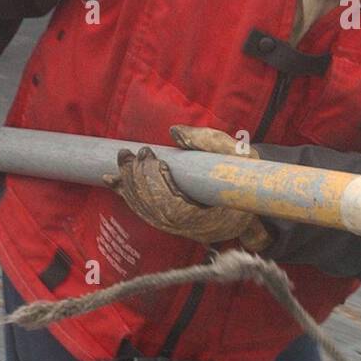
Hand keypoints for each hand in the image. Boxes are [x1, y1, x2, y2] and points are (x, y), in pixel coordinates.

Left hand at [103, 125, 271, 250]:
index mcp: (204, 217)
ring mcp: (173, 227)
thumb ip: (209, 142)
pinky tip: (112, 179)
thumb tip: (174, 133)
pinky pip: (141, 209)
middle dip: (138, 177)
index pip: (170, 205)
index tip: (154, 157)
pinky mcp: (166, 221)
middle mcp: (184, 227)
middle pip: (151, 205)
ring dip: (129, 182)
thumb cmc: (244, 179)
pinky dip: (124, 193)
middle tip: (133, 153)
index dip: (156, 182)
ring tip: (124, 158)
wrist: (248, 203)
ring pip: (143, 208)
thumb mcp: (239, 156)